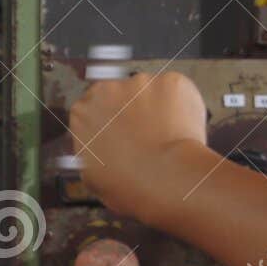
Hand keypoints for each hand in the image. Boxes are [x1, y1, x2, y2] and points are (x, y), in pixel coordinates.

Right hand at [69, 71, 210, 224]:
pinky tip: (183, 127)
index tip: (124, 130)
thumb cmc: (130, 183)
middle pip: (122, 94)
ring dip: (160, 107)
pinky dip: (183, 105)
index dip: (113, 120)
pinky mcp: (171, 82)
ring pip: (152, 91)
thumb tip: (98, 151)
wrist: (167, 178)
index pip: (95, 107)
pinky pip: (179, 91)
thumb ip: (91, 150)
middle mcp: (108, 90)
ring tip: (168, 134)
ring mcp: (141, 83)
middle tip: (149, 133)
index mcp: (82, 112)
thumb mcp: (91, 174)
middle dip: (134, 109)